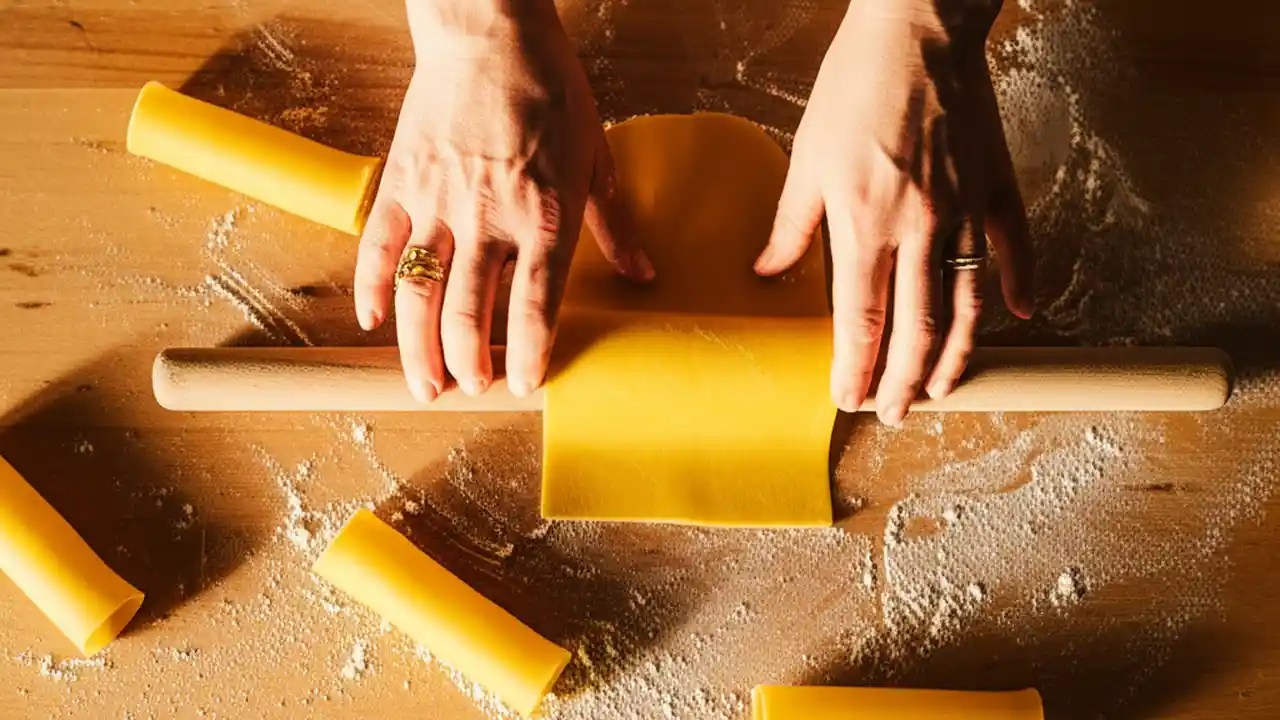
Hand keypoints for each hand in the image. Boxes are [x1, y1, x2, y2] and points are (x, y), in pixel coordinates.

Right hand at [355, 0, 652, 400]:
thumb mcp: (597, 157)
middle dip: (468, 363)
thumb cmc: (550, 91)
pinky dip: (373, 289)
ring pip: (418, 293)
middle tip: (471, 387)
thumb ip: (614, 225)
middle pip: (468, 312)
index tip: (523, 385)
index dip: (527, 354)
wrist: (490, 33)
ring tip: (426, 383)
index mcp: (545, 215)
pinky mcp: (400, 182)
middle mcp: (488, 216)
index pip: (534, 305)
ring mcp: (437, 201)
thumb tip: (642, 274)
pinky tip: (374, 321)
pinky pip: (378, 249)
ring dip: (418, 348)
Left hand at [754, 0, 1033, 424]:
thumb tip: (768, 273)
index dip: (855, 367)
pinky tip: (1018, 314)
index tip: (848, 398)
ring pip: (967, 302)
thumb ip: (792, 225)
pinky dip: (1019, 282)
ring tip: (943, 388)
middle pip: (917, 327)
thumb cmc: (855, 86)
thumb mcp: (806, 156)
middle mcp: (919, 227)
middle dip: (905, 380)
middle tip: (896, 413)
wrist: (917, 27)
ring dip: (955, 354)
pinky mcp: (996, 185)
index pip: (862, 318)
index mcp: (864, 222)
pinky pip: (1015, 245)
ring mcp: (964, 209)